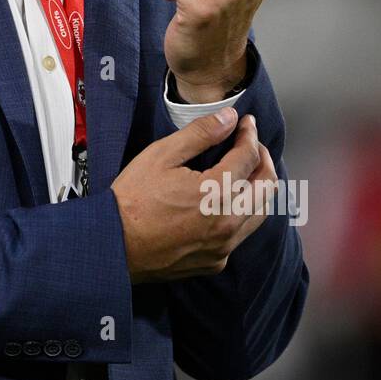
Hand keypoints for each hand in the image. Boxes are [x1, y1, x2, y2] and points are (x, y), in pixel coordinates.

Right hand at [111, 110, 275, 283]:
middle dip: (263, 159)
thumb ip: (200, 134)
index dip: (249, 135)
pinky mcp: (215, 261)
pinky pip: (241, 234)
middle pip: (267, 186)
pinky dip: (243, 213)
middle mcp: (228, 223)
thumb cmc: (132, 199)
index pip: (249, 157)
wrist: (113, 245)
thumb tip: (229, 118)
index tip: (246, 124)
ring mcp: (224, 246)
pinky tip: (228, 202)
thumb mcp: (161, 155)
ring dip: (258, 188)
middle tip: (252, 144)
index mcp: (217, 193)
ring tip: (246, 171)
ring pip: (260, 213)